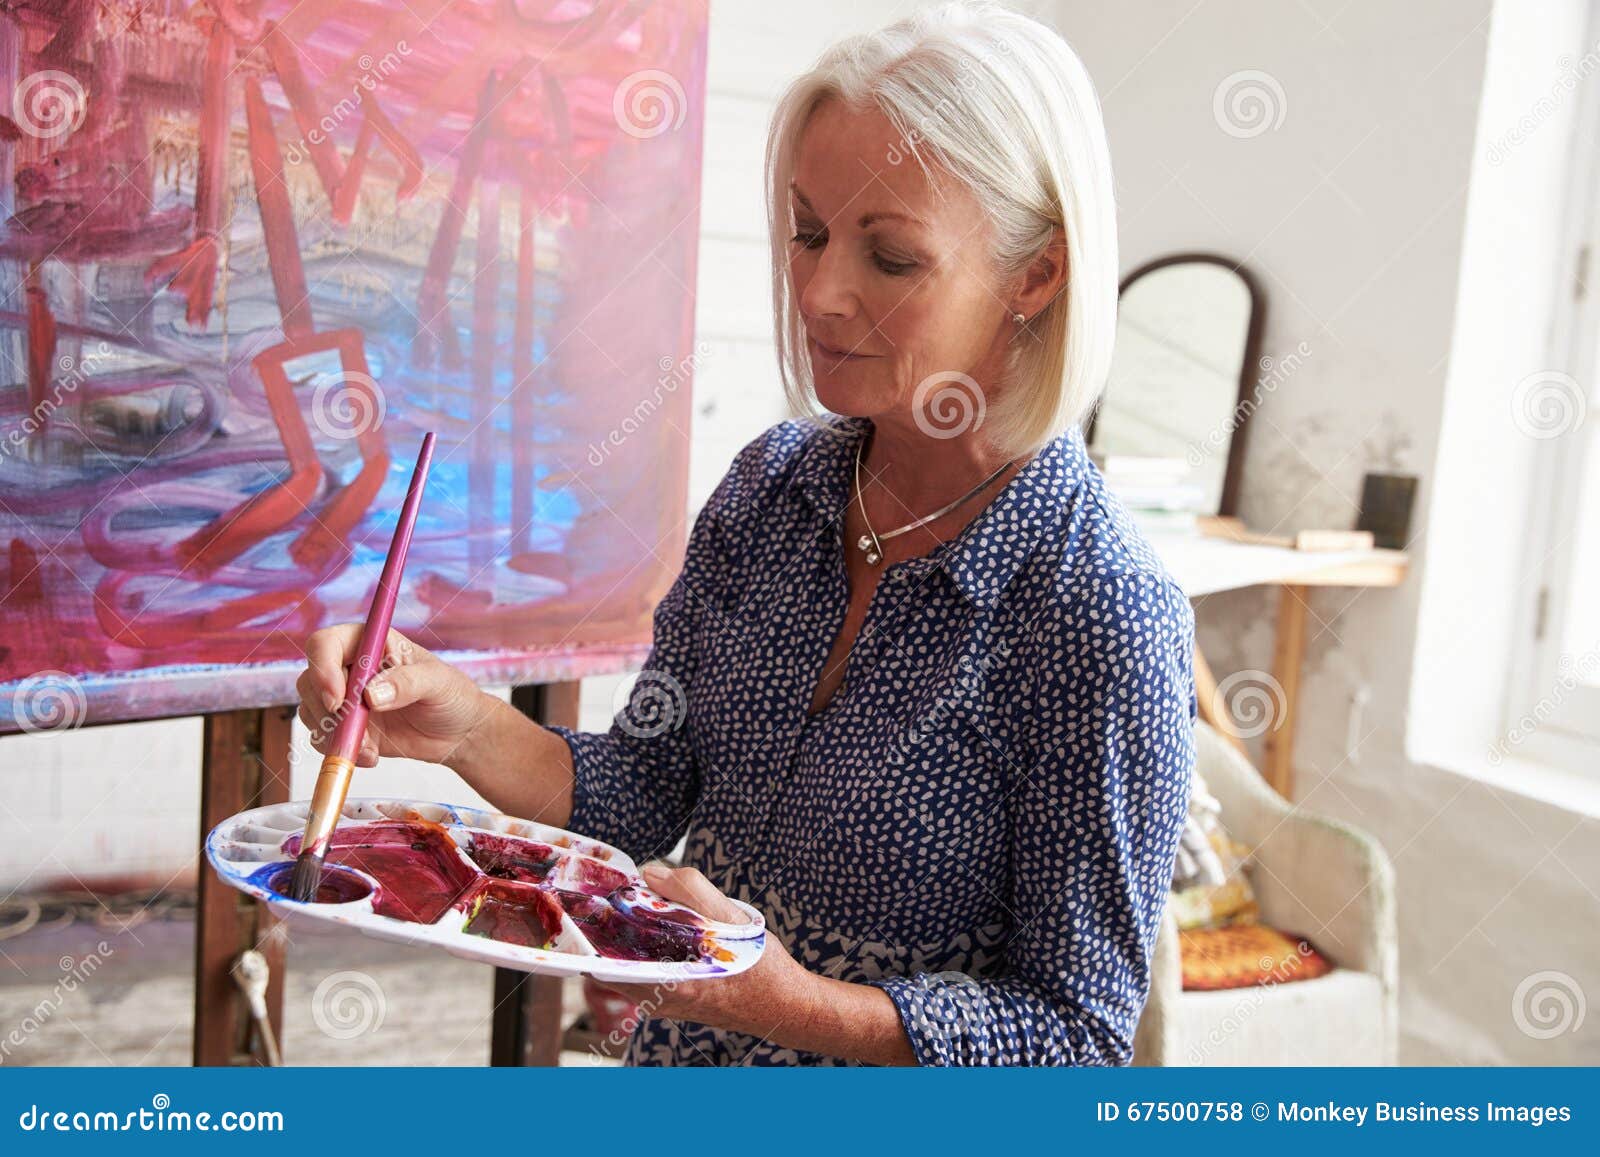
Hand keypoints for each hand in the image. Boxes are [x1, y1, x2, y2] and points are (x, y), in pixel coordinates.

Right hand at [295, 624, 492, 766]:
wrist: (458, 733)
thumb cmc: (452, 695)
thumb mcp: (438, 682)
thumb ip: (407, 682)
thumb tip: (370, 694)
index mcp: (370, 642)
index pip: (326, 644)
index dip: (322, 668)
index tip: (337, 699)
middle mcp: (351, 666)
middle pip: (310, 680)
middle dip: (328, 711)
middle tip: (358, 733)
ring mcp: (345, 698)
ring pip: (311, 710)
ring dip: (334, 734)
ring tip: (370, 748)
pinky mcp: (346, 727)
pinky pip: (322, 737)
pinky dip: (340, 750)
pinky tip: (371, 755)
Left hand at [596, 864, 818, 1038]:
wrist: (784, 1007)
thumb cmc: (761, 966)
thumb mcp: (732, 918)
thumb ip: (690, 892)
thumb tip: (650, 873)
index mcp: (666, 982)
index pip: (602, 959)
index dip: (592, 927)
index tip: (594, 897)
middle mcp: (657, 999)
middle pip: (609, 958)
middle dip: (611, 924)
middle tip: (624, 894)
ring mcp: (661, 1003)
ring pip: (625, 963)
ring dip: (629, 934)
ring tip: (648, 906)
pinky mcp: (669, 1001)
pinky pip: (641, 970)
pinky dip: (644, 946)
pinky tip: (665, 926)